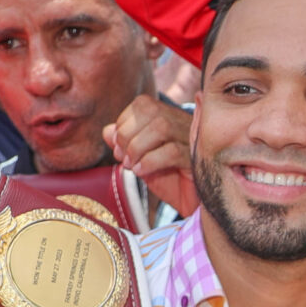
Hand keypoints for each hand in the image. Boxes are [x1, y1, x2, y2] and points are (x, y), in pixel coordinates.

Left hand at [105, 93, 195, 215]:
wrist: (191, 202)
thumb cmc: (168, 178)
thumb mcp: (140, 159)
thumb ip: (122, 143)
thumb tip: (108, 131)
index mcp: (169, 117)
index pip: (143, 104)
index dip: (124, 122)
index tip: (117, 146)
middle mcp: (183, 122)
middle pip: (152, 110)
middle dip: (128, 134)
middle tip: (123, 158)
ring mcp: (192, 139)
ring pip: (162, 127)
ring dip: (137, 147)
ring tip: (132, 166)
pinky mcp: (198, 159)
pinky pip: (173, 151)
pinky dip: (150, 161)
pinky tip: (142, 172)